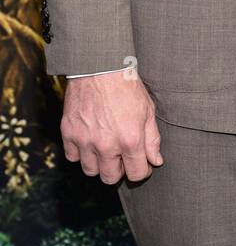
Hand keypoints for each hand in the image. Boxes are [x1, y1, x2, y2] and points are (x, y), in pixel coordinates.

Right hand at [61, 70, 161, 184]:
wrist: (99, 67)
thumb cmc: (127, 86)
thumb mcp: (148, 110)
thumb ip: (152, 139)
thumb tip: (156, 161)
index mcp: (130, 140)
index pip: (136, 174)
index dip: (142, 171)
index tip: (141, 164)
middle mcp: (106, 145)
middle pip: (111, 178)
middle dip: (119, 170)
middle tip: (122, 157)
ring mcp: (85, 140)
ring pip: (91, 171)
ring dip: (99, 164)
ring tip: (105, 150)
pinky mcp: (69, 133)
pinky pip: (72, 157)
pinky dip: (80, 153)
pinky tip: (89, 142)